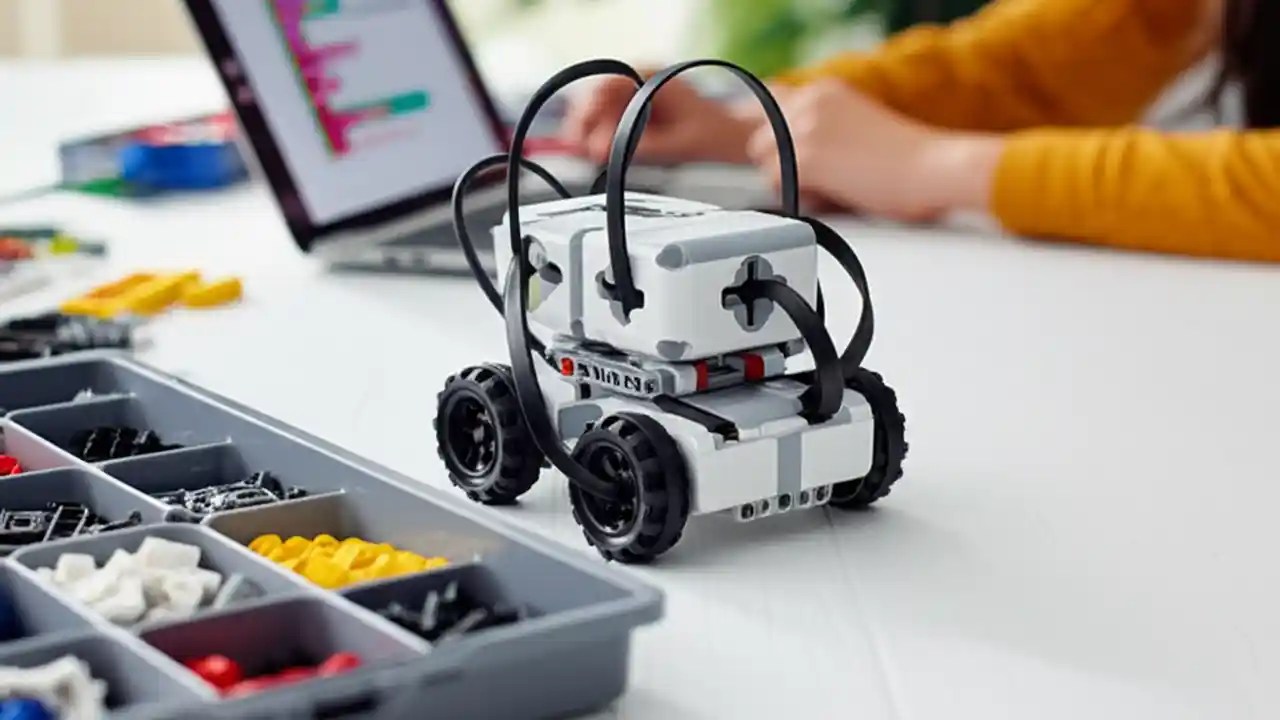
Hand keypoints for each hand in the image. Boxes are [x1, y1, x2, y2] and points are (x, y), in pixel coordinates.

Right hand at [560, 72, 760, 164]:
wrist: (727, 136)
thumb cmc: (710, 134)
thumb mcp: (675, 145)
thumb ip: (638, 147)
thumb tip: (601, 151)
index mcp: (652, 76)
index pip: (608, 84)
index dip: (589, 107)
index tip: (581, 130)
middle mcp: (641, 79)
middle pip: (597, 94)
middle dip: (584, 120)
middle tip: (577, 145)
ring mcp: (637, 92)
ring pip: (599, 107)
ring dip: (590, 129)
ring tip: (585, 151)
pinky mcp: (636, 108)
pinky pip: (608, 118)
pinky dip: (599, 134)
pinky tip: (594, 149)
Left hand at [747, 79, 1002, 221]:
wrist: (937, 168)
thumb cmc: (909, 160)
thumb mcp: (857, 128)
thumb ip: (821, 131)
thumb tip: (783, 157)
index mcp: (824, 91)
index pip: (771, 118)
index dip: (784, 148)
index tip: (807, 164)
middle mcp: (810, 101)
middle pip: (760, 143)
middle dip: (781, 166)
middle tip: (823, 181)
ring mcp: (805, 128)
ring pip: (766, 166)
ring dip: (791, 184)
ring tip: (834, 188)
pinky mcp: (805, 158)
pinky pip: (776, 186)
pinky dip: (801, 199)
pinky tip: (837, 196)